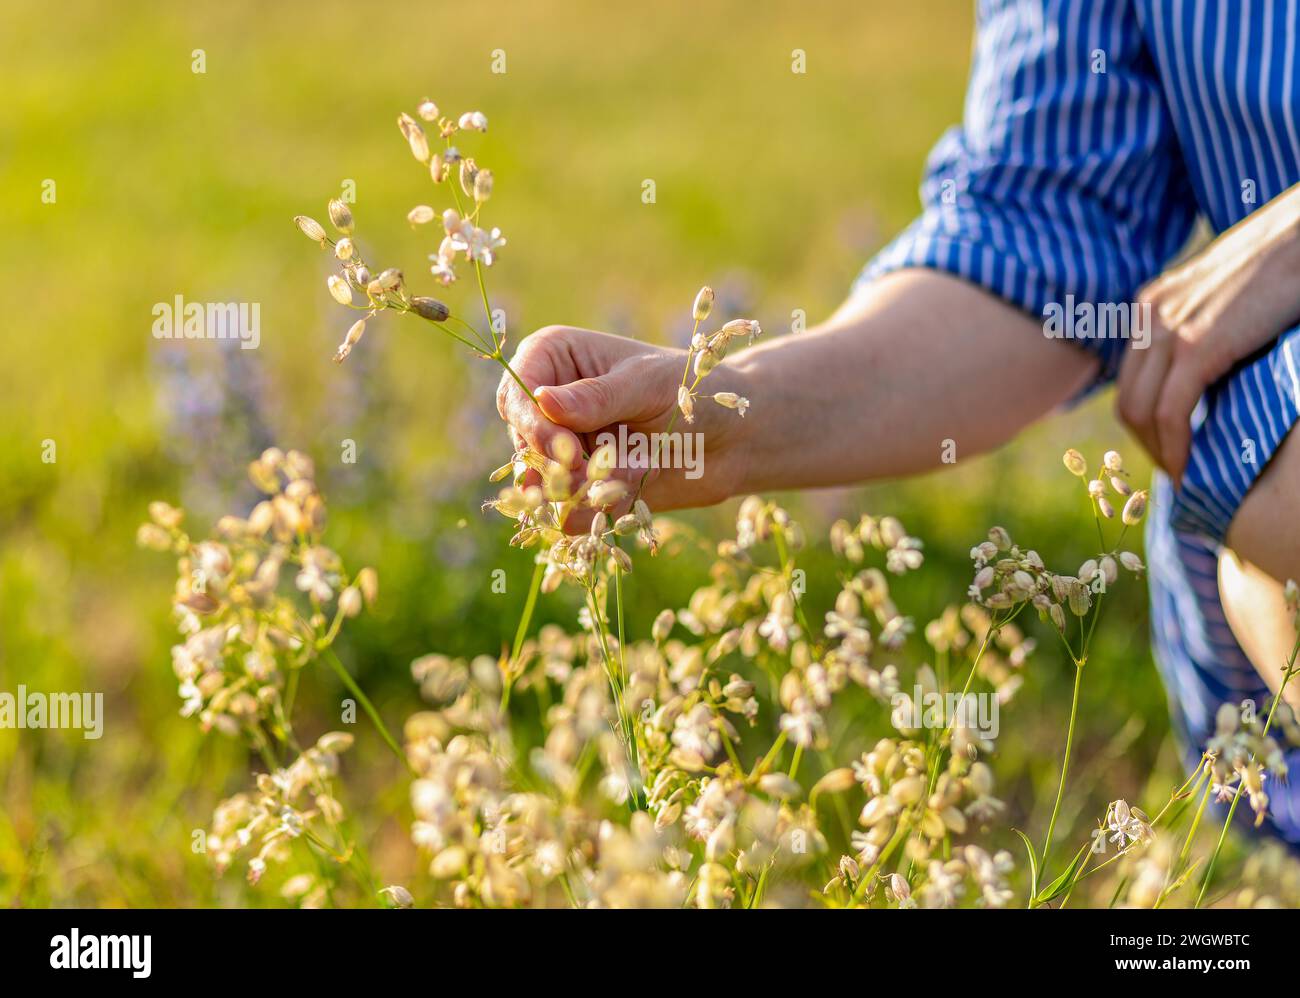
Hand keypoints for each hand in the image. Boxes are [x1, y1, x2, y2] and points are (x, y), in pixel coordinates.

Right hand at [495, 325, 753, 518]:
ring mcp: (562, 448)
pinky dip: (598, 509)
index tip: (565, 450)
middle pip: (523, 443)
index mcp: (553, 357)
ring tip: (637, 470)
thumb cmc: (691, 389)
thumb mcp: (647, 385)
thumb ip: (597, 398)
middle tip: (603, 470)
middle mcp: (549, 403)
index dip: (532, 425)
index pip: (516, 394)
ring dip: (585, 488)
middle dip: (561, 464)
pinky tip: (636, 487)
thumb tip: (542, 401)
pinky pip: (568, 512)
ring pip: (543, 483)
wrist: (731, 437)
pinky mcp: (579, 487)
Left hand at [1117, 184, 1299, 480]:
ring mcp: (1169, 329)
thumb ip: (1207, 330)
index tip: (1170, 449)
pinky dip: (1177, 447)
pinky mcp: (1196, 344)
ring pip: (1141, 412)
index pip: (1132, 380)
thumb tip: (1212, 375)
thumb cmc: (1284, 265)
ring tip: (1186, 478)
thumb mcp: (1227, 299)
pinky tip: (1192, 469)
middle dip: (1148, 445)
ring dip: (1161, 453)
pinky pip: (1171, 411)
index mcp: (1152, 305)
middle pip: (1128, 400)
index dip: (1146, 422)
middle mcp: (1150, 316)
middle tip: (1178, 472)